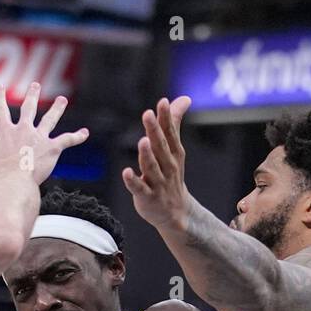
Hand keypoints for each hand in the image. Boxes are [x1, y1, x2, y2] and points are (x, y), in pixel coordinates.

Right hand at [0, 82, 88, 185]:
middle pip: (29, 108)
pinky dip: (76, 137)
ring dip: (57, 110)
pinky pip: (66, 141)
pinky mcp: (52, 149)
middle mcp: (24, 129)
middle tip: (35, 84)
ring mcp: (39, 138)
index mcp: (5, 131)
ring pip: (50, 120)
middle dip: (32, 95)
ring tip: (62, 100)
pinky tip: (85, 134)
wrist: (13, 182)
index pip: (0, 109)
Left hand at [122, 96, 192, 231]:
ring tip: (142, 141)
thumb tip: (184, 98)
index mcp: (173, 153)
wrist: (175, 212)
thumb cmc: (171, 175)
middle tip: (147, 114)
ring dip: (147, 154)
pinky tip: (126, 172)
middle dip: (155, 130)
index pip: (170, 133)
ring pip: (151, 167)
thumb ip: (174, 123)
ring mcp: (158, 183)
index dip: (166, 117)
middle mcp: (167, 166)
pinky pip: (139, 188)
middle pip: (160, 146)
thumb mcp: (175, 149)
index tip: (162, 102)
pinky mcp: (147, 197)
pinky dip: (133, 181)